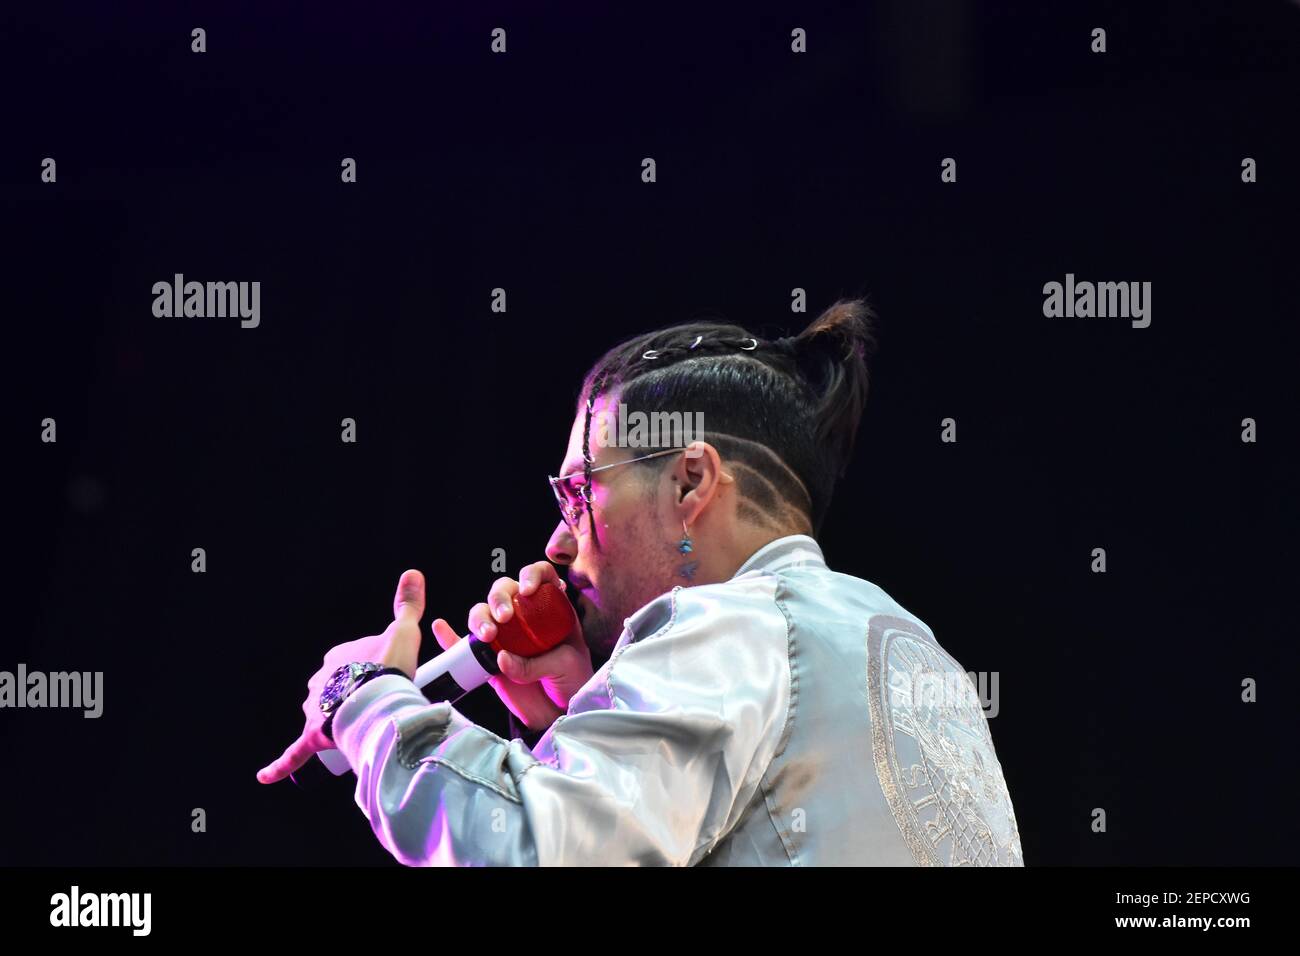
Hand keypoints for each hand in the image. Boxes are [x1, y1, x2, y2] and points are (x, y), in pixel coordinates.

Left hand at [256, 569, 425, 783]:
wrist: (376, 699)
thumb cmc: (388, 666)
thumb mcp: (403, 631)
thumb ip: (407, 605)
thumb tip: (413, 572)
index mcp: (338, 656)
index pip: (352, 660)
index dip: (372, 668)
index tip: (388, 675)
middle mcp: (320, 680)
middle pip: (336, 688)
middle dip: (352, 696)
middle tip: (379, 702)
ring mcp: (315, 709)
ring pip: (322, 715)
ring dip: (335, 721)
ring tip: (360, 728)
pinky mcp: (314, 736)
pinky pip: (295, 753)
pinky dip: (280, 765)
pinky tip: (265, 775)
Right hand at [433, 561, 591, 733]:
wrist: (559, 713)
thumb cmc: (571, 682)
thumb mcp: (565, 665)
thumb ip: (536, 662)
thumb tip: (501, 658)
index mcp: (552, 608)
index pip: (541, 576)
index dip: (531, 574)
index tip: (528, 591)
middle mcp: (525, 615)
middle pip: (503, 590)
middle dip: (499, 597)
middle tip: (504, 618)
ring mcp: (504, 635)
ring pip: (482, 613)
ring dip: (480, 618)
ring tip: (487, 636)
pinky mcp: (487, 657)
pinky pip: (464, 645)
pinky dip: (450, 636)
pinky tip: (440, 627)